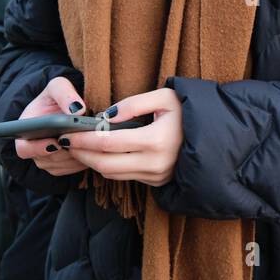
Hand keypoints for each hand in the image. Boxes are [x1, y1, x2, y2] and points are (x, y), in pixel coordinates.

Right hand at [14, 75, 89, 178]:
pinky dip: (84, 159)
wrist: (64, 107)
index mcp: (26, 131)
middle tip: (84, 140)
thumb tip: (77, 110)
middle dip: (66, 150)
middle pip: (48, 159)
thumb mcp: (57, 87)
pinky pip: (73, 169)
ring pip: (63, 165)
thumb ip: (64, 93)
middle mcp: (35, 150)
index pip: (24, 148)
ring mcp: (48, 160)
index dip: (37, 148)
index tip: (55, 142)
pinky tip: (94, 146)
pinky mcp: (63, 166)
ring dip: (77, 154)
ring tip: (92, 140)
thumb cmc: (56, 97)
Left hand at [60, 88, 182, 186]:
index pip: (108, 143)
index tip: (67, 133)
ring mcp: (156, 176)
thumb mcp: (165, 97)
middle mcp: (155, 163)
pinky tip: (99, 154)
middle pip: (105, 164)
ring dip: (91, 162)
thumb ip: (134, 103)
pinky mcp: (156, 182)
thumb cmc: (187, 111)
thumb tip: (106, 116)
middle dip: (81, 154)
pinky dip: (107, 166)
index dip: (84, 139)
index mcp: (156, 140)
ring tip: (78, 148)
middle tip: (66, 142)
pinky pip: (124, 176)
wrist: (213, 135)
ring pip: (112, 174)